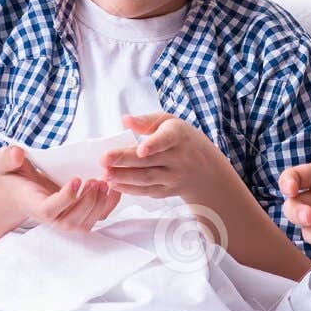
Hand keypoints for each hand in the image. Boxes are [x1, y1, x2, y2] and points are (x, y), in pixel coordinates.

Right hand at [0, 145, 119, 234]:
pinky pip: (98, 217)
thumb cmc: (15, 177)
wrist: (21, 191)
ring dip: (99, 203)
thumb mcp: (6, 164)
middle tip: (96, 180)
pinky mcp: (80, 218)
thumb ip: (8, 158)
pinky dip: (109, 205)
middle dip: (87, 201)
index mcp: (35, 206)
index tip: (76, 179)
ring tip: (103, 182)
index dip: (65, 198)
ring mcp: (67, 221)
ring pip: (87, 221)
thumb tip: (17, 152)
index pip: (50, 210)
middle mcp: (53, 219)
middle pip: (72, 220)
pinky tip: (113, 187)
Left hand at [99, 112, 237, 203]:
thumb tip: (125, 120)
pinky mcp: (169, 191)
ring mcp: (175, 177)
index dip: (154, 145)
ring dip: (123, 177)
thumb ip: (147, 121)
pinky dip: (129, 189)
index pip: (167, 140)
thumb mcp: (170, 123)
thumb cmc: (183, 140)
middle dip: (124, 161)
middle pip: (149, 161)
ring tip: (105, 174)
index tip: (141, 150)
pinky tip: (114, 184)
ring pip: (146, 178)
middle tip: (103, 159)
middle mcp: (179, 158)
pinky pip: (147, 190)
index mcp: (179, 136)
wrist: (206, 170)